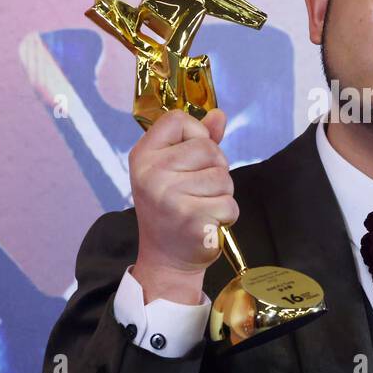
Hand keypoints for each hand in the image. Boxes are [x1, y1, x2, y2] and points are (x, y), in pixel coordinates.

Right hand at [129, 108, 234, 302]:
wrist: (166, 258)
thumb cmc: (173, 208)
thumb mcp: (175, 169)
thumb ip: (197, 140)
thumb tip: (219, 114)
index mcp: (143, 155)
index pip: (179, 119)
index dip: (196, 134)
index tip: (190, 157)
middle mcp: (151, 173)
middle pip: (208, 148)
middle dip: (215, 168)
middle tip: (198, 190)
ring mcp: (169, 196)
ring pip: (223, 177)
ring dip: (222, 194)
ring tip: (201, 206)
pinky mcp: (190, 219)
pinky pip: (229, 204)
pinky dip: (226, 215)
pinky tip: (208, 223)